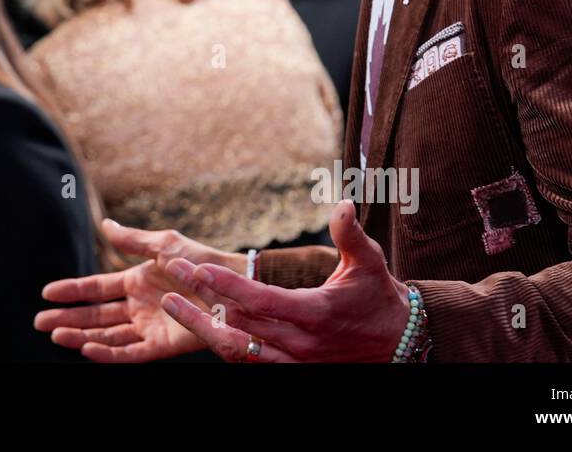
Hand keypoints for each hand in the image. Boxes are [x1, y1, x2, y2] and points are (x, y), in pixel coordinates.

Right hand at [34, 219, 244, 361]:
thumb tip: (105, 225)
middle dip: (67, 319)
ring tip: (56, 335)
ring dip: (81, 336)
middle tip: (40, 322)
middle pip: (95, 316)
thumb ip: (132, 240)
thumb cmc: (202, 261)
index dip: (72, 291)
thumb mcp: (163, 244)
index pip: (96, 289)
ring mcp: (149, 327)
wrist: (233, 284)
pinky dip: (108, 353)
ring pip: (107, 336)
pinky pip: (130, 352)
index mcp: (137, 282)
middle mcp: (138, 306)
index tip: (47, 293)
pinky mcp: (161, 345)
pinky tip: (86, 349)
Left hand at [159, 201, 409, 362]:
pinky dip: (222, 344)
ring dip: (202, 326)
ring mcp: (294, 361)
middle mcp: (300, 343)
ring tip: (172, 304)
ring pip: (236, 349)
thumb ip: (350, 233)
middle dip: (203, 297)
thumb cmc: (379, 298)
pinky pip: (248, 362)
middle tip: (173, 273)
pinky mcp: (291, 370)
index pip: (260, 301)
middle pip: (239, 322)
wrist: (398, 344)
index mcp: (315, 313)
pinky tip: (201, 325)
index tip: (198, 269)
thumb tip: (343, 202)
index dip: (226, 286)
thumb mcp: (369, 262)